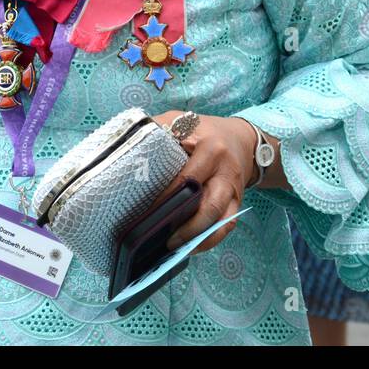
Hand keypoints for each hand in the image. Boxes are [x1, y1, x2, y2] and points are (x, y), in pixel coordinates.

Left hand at [147, 110, 260, 254]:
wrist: (241, 140)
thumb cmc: (205, 131)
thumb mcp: (182, 121)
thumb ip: (158, 128)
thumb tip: (128, 144)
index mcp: (211, 149)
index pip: (188, 178)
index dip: (168, 197)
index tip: (147, 212)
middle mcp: (225, 171)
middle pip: (210, 204)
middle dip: (186, 226)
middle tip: (162, 238)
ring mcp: (233, 190)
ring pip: (221, 220)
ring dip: (198, 237)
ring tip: (174, 247)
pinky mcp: (237, 203)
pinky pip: (227, 226)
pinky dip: (210, 240)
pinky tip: (191, 247)